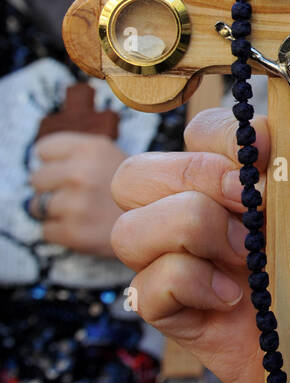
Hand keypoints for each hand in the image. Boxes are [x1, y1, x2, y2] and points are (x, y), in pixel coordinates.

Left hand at [28, 132, 127, 257]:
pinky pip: (46, 231)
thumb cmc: (129, 190)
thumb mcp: (109, 156)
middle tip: (74, 195)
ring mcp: (76, 205)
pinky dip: (60, 232)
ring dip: (54, 212)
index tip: (67, 171)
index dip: (54, 162)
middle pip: (36, 179)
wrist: (159, 226)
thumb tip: (36, 168)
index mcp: (91, 148)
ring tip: (80, 213)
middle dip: (50, 188)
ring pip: (37, 206)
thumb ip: (75, 154)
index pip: (42, 150)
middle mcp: (82, 173)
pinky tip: (82, 228)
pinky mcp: (74, 234)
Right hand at [109, 110, 289, 382]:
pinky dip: (182, 282)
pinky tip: (235, 300)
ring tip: (245, 256)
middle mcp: (223, 227)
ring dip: (183, 226)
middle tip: (249, 201)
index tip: (268, 153)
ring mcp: (203, 277)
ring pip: (130, 228)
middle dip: (190, 173)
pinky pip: (145, 290)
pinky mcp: (195, 328)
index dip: (225, 134)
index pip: (208, 135)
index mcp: (270, 192)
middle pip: (142, 174)